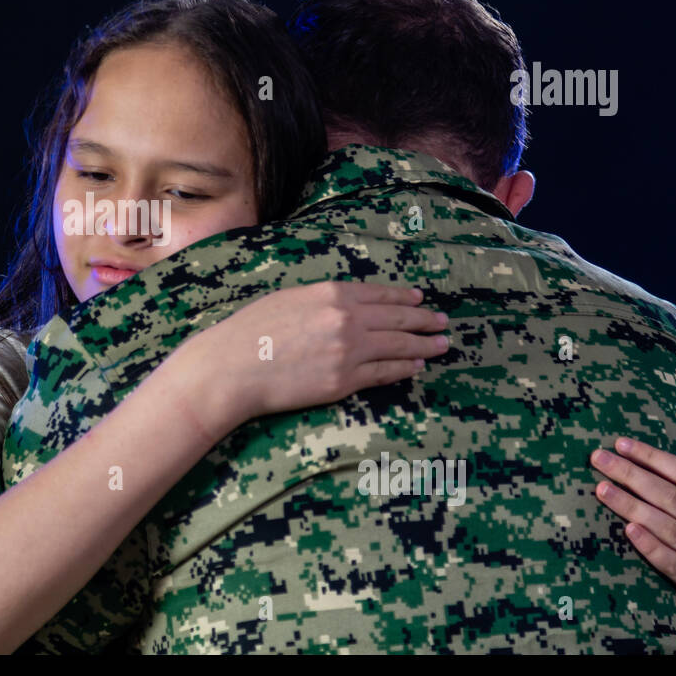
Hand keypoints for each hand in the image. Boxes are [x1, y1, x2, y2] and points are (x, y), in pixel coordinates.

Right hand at [189, 281, 448, 430]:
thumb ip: (322, 300)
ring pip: (398, 347)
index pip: (380, 294)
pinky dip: (404, 369)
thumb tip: (345, 305)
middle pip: (398, 319)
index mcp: (331, 293)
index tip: (420, 299)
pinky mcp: (344, 382)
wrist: (233, 367)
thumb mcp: (288, 298)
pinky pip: (384, 374)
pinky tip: (417, 366)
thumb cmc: (250, 331)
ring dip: (424, 345)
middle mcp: (347, 319)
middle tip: (443, 322)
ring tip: (442, 344)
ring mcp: (348, 352)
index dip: (405, 297)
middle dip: (424, 320)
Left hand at [591, 437, 675, 653]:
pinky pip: (672, 563)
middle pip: (669, 497)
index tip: (620, 444)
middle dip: (630, 474)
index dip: (652, 457)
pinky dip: (650, 546)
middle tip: (598, 458)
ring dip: (629, 505)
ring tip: (601, 489)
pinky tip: (628, 530)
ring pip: (666, 527)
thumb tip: (658, 463)